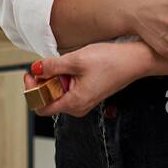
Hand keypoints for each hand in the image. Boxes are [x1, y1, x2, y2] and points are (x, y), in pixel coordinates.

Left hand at [23, 41, 152, 117]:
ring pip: (58, 93)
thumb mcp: (77, 60)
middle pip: (49, 100)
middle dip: (44, 82)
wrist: (135, 60)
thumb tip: (36, 69)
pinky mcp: (88, 94)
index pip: (42, 107)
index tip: (32, 74)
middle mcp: (79, 107)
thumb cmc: (112, 61)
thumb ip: (53, 66)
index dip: (32, 90)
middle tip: (48, 64)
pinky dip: (65, 78)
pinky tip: (73, 66)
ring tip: (64, 64)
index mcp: (75, 103)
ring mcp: (84, 101)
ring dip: (55, 79)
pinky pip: (69, 89)